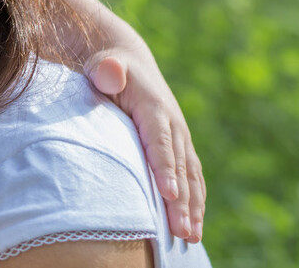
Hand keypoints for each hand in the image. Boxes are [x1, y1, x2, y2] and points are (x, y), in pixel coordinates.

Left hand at [85, 45, 204, 242]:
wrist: (127, 60)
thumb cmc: (108, 67)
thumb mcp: (103, 64)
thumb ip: (107, 70)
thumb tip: (111, 74)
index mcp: (155, 108)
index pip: (160, 142)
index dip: (165, 167)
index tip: (168, 194)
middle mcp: (174, 125)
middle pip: (179, 167)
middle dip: (182, 201)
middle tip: (181, 232)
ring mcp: (180, 137)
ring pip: (190, 177)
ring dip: (193, 208)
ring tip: (189, 237)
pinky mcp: (180, 147)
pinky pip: (192, 178)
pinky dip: (195, 202)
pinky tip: (192, 226)